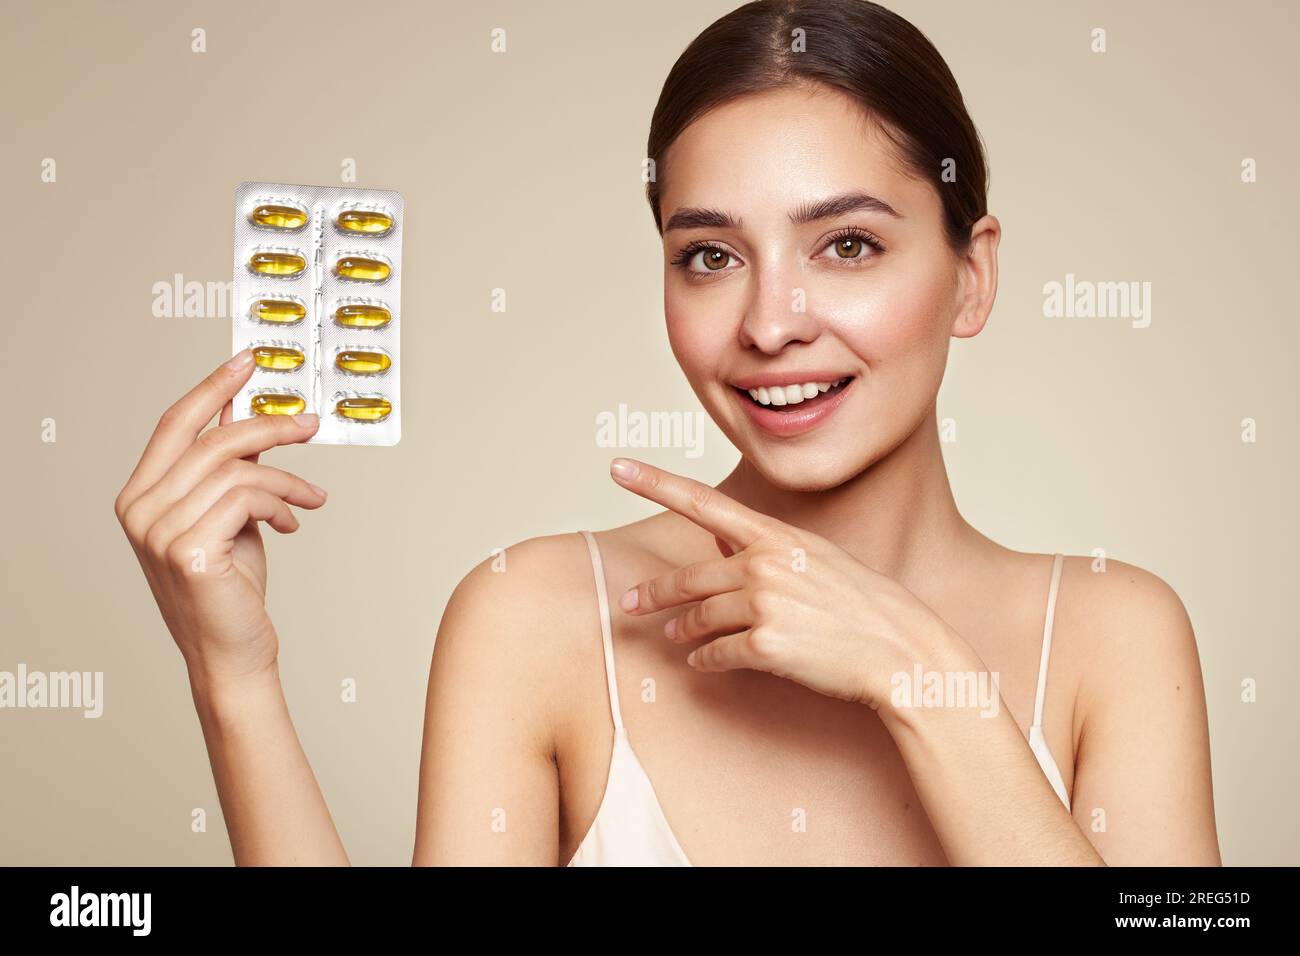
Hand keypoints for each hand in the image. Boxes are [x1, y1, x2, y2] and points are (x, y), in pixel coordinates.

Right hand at [115, 351, 326, 689]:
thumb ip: (227, 467)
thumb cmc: (229, 588)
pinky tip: (293, 523)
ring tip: (310, 499)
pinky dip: (283, 502)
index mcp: (140, 494)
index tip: (248, 359)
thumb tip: (242, 412)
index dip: (212, 386)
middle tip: (311, 423)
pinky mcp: (188, 550)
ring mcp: (158, 530)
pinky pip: (250, 497)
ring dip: (288, 479)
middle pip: (214, 438)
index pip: (175, 422)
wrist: (232, 652)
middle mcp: (140, 509)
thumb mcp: (227, 514)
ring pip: (240, 468)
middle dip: (271, 425)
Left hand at [609, 457, 973, 713]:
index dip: (655, 482)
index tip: (617, 467)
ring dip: (682, 629)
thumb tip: (717, 545)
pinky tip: (704, 664)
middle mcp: (766, 564)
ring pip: (700, 618)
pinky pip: (718, 654)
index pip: (704, 502)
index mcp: (777, 536)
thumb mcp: (817, 559)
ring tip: (673, 636)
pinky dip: (706, 661)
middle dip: (654, 593)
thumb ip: (764, 549)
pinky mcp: (767, 645)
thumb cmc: (863, 605)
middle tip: (629, 604)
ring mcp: (766, 604)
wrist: (901, 650)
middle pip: (690, 578)